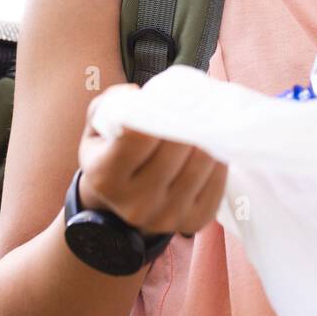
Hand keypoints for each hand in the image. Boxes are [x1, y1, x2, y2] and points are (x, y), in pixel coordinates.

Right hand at [76, 83, 227, 236]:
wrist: (121, 203)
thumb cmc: (112, 154)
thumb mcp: (98, 128)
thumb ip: (111, 104)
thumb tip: (136, 94)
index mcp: (105, 178)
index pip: (138, 137)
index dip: (155, 113)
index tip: (164, 102)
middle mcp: (135, 204)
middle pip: (175, 149)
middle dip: (185, 122)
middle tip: (191, 108)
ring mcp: (167, 217)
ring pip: (200, 164)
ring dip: (206, 138)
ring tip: (203, 125)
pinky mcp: (194, 221)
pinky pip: (218, 183)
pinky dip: (218, 161)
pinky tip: (211, 149)